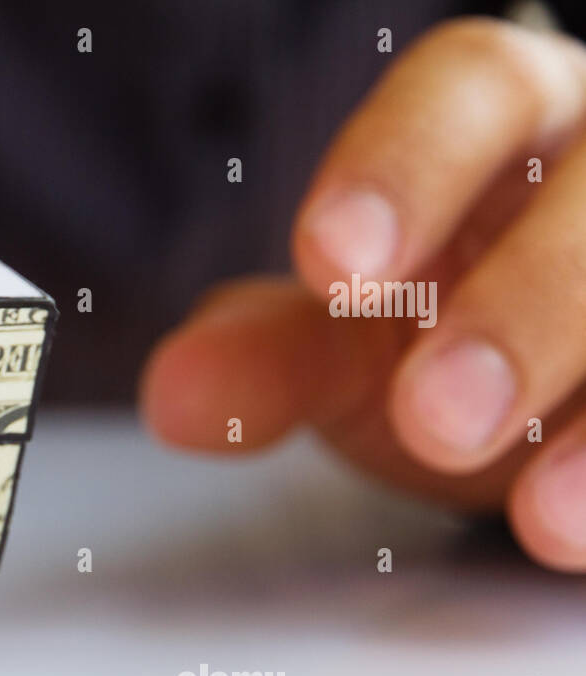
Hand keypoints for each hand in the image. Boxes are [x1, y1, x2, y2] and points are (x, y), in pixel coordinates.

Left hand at [142, 17, 585, 571]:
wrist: (540, 387)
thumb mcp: (351, 337)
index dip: (405, 167)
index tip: (333, 265)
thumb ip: (270, 354)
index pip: (467, 92)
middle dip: (521, 306)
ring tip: (539, 510)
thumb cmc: (444, 318)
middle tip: (437, 412)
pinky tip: (574, 536)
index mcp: (506, 127)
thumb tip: (176, 397)